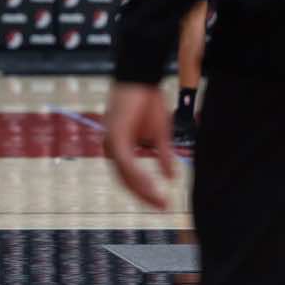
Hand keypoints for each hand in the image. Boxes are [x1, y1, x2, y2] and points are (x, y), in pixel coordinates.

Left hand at [102, 82, 177, 209]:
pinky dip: (138, 174)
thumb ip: (163, 156)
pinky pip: (125, 160)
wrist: (142, 76)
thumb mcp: (160, 134)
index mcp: (120, 148)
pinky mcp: (115, 133)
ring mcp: (111, 140)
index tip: (163, 204)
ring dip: (142, 189)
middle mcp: (112, 147)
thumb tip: (172, 178)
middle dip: (144, 195)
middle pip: (125, 180)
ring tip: (159, 200)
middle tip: (163, 208)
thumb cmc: (147, 101)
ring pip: (124, 174)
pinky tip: (151, 184)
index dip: (145, 192)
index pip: (130, 177)